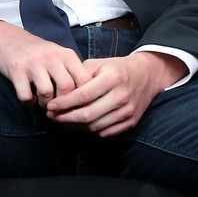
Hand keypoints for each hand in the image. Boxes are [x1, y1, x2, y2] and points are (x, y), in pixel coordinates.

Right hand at [0, 20, 91, 105]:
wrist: (7, 38)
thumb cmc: (38, 53)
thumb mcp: (59, 56)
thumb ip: (73, 73)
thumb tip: (87, 99)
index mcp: (66, 54)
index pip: (84, 80)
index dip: (82, 97)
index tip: (76, 105)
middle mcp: (51, 57)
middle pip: (67, 87)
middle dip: (63, 104)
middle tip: (58, 108)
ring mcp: (33, 63)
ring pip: (47, 93)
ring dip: (45, 104)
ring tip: (43, 103)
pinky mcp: (16, 70)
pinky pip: (26, 95)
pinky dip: (28, 102)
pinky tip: (29, 98)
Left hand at [44, 51, 185, 136]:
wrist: (146, 75)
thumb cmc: (115, 68)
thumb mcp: (97, 64)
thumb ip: (79, 76)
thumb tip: (60, 92)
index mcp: (112, 79)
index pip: (83, 95)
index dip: (64, 103)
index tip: (50, 106)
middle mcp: (121, 96)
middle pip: (88, 115)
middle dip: (65, 118)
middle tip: (52, 117)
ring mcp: (127, 112)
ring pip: (95, 126)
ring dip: (75, 127)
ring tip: (61, 122)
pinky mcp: (131, 122)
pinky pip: (105, 132)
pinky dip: (89, 131)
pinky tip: (78, 126)